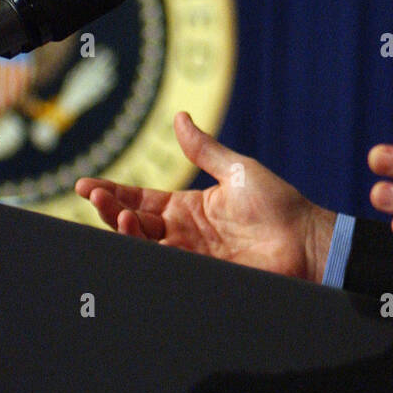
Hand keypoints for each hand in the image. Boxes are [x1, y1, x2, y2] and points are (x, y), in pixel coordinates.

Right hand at [75, 111, 334, 281]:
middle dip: (109, 209)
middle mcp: (184, 233)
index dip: (113, 192)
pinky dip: (147, 256)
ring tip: (121, 213)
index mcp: (190, 207)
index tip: (86, 185)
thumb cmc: (278, 204)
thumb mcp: (236, 170)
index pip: (141, 198)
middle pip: (134, 223)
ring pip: (144, 246)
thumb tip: (179, 117)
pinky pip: (165, 268)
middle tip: (95, 196)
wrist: (306, 239)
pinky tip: (136, 239)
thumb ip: (204, 149)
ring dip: (125, 230)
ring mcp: (191, 256)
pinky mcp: (201, 275)